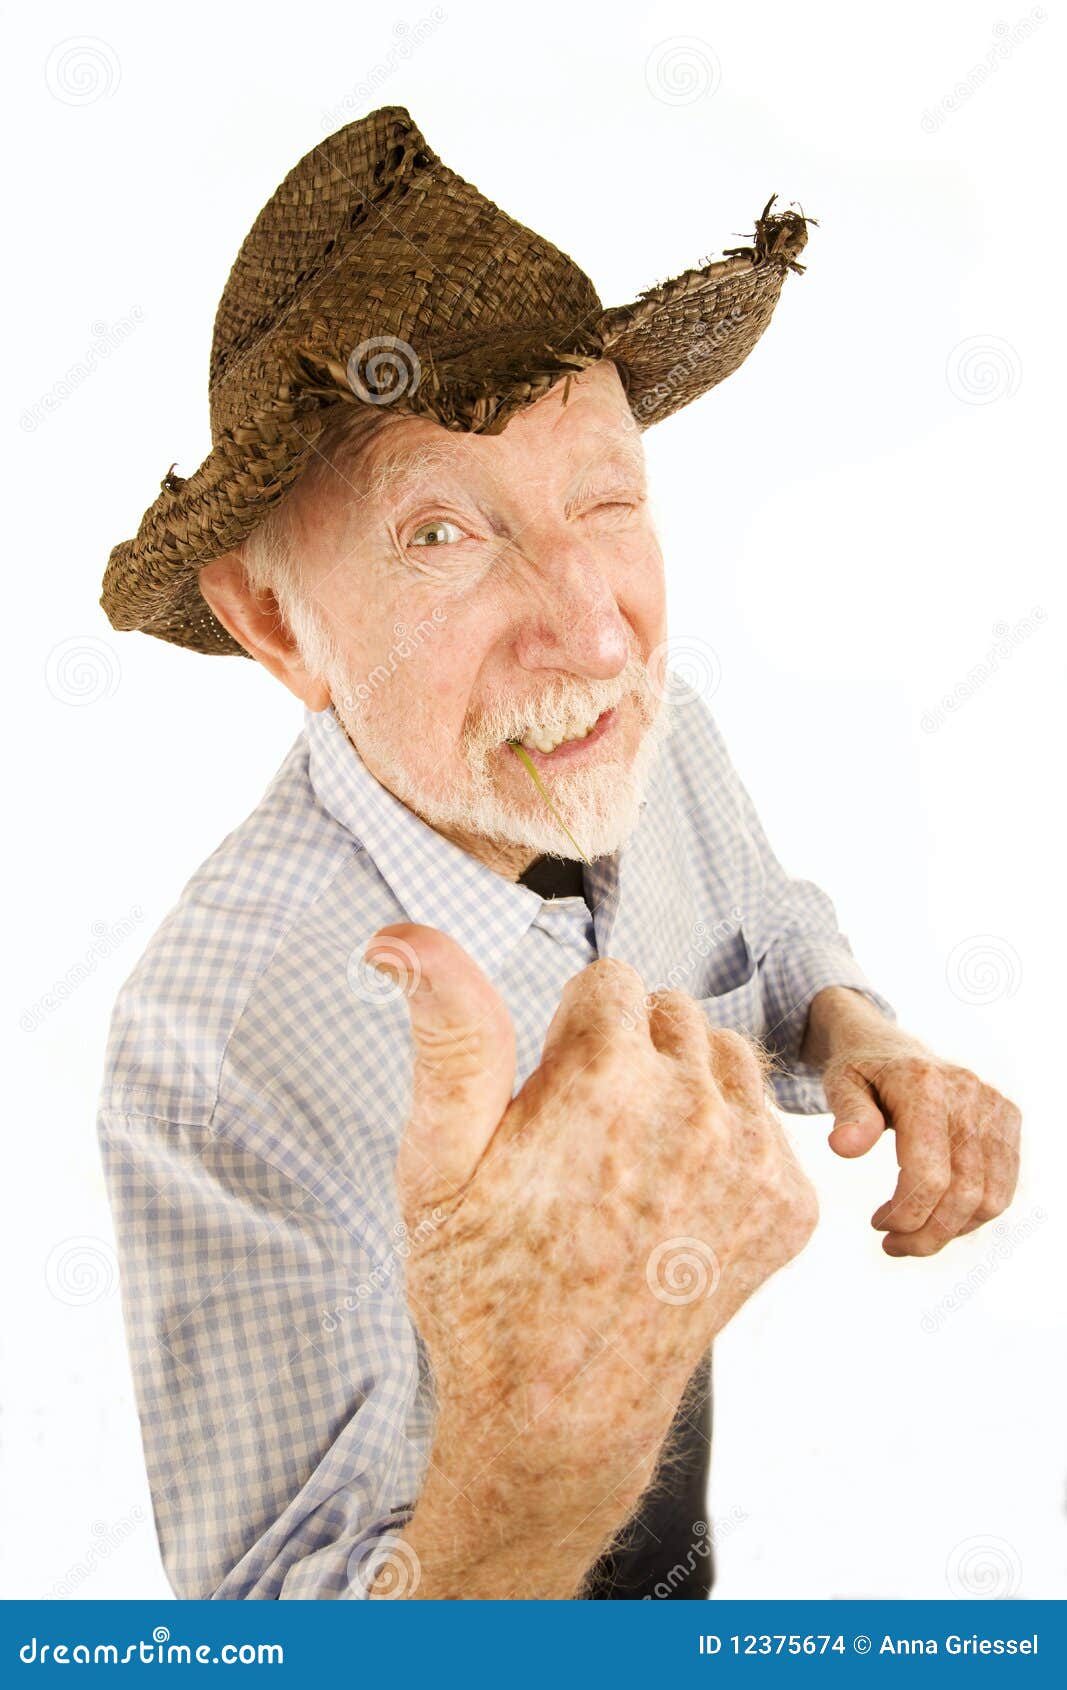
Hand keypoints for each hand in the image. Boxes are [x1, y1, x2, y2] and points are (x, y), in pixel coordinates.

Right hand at [364, 923, 817, 1593]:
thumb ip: (447, 1034)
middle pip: (673, 1012)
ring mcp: (753, 1159)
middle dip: (632, 1050)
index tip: (549, 1098)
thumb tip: (404, 934)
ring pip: (728, 1059)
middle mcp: (695, 1105)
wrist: (559, 1415)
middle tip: (587, 1137)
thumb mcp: (436, 1162)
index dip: (569, 1032)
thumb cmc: (481, 1288)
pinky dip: (730, 1146)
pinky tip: (677, 1205)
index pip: (610, 979)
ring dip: (689, 1087)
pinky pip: (767, 1127)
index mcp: (604, 1075)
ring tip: (633, 1163)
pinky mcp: (789, 1208)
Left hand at [818, 1015, 1021, 1257]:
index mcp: (923, 1084)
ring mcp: (994, 1106)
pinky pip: (1003, 1187)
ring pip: (990, 1198)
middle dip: (927, 1234)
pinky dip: (974, 1215)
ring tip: (915, 1236)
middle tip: (893, 1244)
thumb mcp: (840, 1085)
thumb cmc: (860, 1073)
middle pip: (963, 1194)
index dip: (906, 1214)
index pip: (928, 1173)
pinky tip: (939, 1217)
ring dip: (952, 1231)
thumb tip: (844, 1148)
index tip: (877, 1225)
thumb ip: (847, 1115)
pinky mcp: (1008, 1118)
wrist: (892, 1047)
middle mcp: (968, 1093)